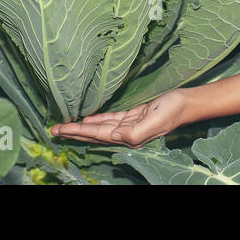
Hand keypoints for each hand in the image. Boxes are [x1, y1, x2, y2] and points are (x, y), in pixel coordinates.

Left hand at [49, 89, 191, 147]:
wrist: (186, 103)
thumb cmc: (172, 110)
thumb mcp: (156, 120)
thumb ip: (135, 132)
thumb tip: (114, 137)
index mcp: (129, 137)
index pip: (97, 135)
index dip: (78, 132)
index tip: (60, 130)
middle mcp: (126, 134)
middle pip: (94, 134)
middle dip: (74, 132)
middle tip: (53, 130)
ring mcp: (129, 126)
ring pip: (99, 127)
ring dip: (82, 127)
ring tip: (65, 126)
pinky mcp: (133, 117)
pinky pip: (110, 120)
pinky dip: (97, 120)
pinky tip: (87, 119)